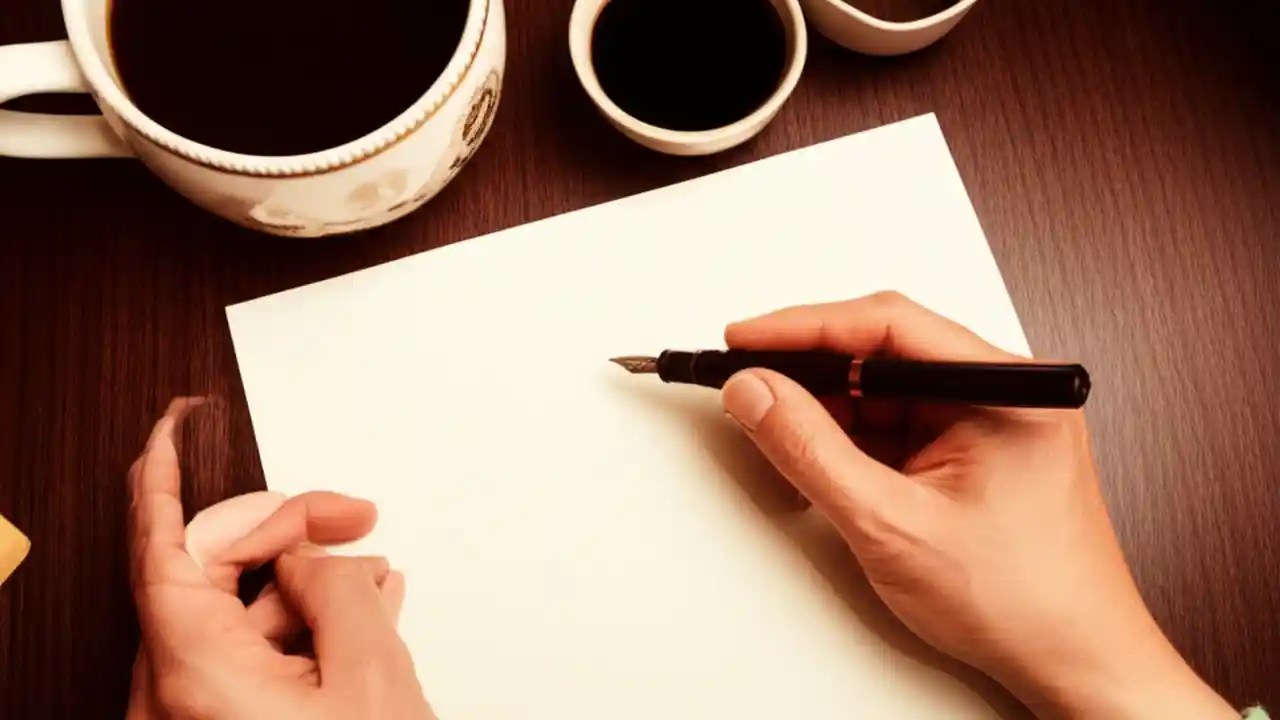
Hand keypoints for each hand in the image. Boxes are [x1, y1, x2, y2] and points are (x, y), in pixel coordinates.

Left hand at [126, 399, 433, 719]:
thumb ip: (338, 590)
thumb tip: (316, 559)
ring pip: (231, 616)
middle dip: (282, 534)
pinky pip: (241, 655)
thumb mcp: (370, 674)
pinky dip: (294, 628)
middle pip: (206, 575)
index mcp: (195, 672)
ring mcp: (188, 715)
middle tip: (348, 518)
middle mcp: (171, 696)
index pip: (159, 547)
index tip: (174, 428)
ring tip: (372, 583)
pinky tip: (351, 614)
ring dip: (303, 588)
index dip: (164, 477)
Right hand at [719, 292, 1235, 719]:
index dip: (804, 327)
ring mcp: (993, 422)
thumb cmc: (1023, 602)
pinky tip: (826, 470)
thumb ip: (812, 450)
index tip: (747, 339)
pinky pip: (901, 427)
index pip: (886, 325)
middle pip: (884, 354)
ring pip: (886, 393)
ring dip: (831, 416)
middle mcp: (1005, 394)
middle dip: (811, 374)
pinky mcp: (977, 451)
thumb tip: (758, 393)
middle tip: (750, 388)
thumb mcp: (891, 523)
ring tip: (784, 444)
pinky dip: (856, 445)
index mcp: (1007, 390)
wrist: (1074, 663)